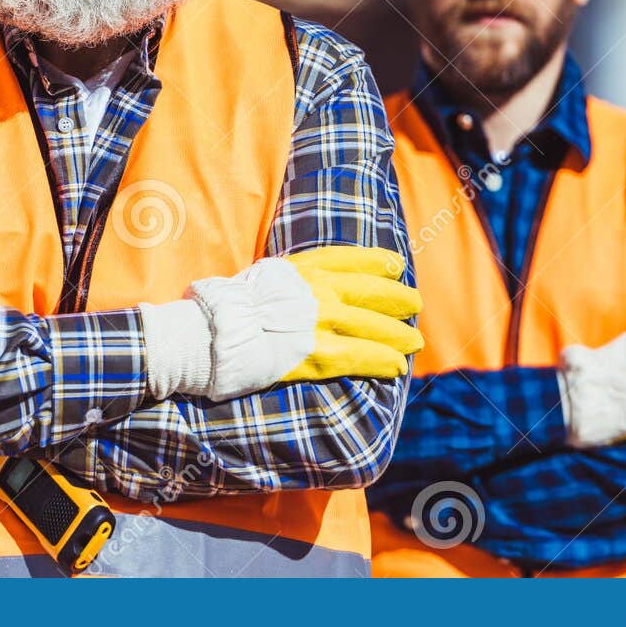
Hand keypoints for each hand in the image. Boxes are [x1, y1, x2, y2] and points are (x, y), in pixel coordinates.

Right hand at [140, 246, 421, 401]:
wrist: (210, 335)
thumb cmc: (225, 309)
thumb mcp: (262, 278)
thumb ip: (288, 282)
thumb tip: (298, 287)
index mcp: (302, 268)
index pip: (351, 259)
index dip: (378, 262)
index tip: (396, 264)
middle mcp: (318, 290)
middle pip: (371, 293)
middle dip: (397, 299)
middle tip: (414, 304)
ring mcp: (321, 322)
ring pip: (374, 327)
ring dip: (398, 335)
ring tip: (414, 341)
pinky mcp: (319, 354)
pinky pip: (362, 358)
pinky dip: (384, 362)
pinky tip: (398, 367)